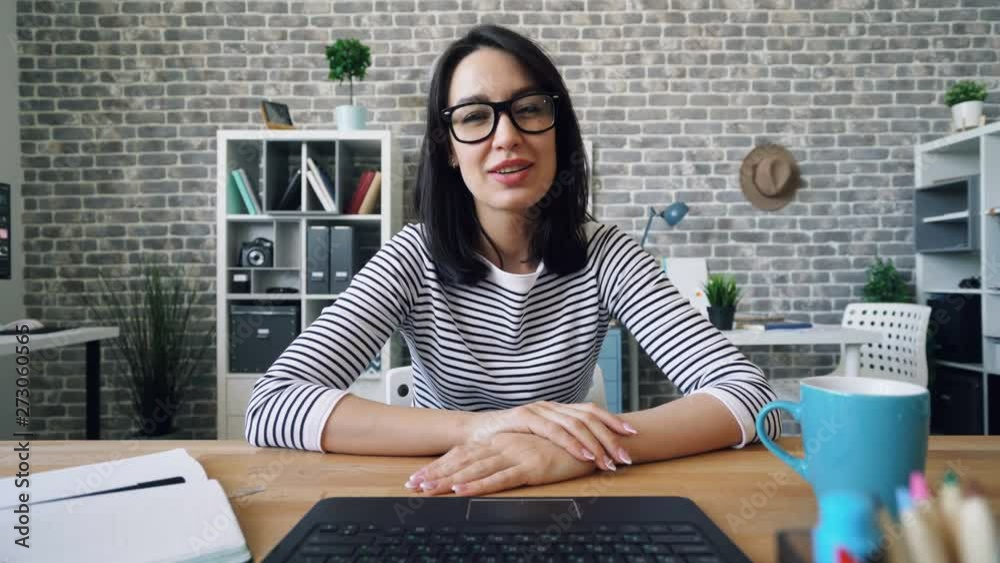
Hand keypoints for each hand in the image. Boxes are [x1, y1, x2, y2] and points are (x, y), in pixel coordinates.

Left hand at [406, 433, 596, 495]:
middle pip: (463, 461)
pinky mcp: (530, 466)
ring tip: (427, 490)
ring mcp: (516, 454)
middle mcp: (505, 444)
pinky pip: (500, 478)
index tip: (419, 477)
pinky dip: (478, 485)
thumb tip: (486, 468)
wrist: (593, 439)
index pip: (464, 454)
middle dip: (436, 474)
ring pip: (475, 469)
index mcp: (502, 440)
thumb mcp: (529, 449)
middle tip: (412, 485)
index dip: (440, 466)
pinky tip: (462, 490)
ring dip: (449, 481)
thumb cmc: (562, 447)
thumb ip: (508, 456)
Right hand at [462, 401, 636, 470]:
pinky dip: (573, 444)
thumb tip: (588, 449)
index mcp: (557, 409)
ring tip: (610, 461)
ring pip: (576, 424)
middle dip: (611, 437)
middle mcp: (551, 406)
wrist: (474, 433)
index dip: (612, 421)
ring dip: (597, 444)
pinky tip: (585, 456)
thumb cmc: (508, 438)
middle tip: (626, 456)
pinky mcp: (525, 418)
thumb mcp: (538, 437)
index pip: (591, 411)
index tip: (632, 434)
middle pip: (589, 417)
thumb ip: (559, 438)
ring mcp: (538, 410)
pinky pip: (555, 431)